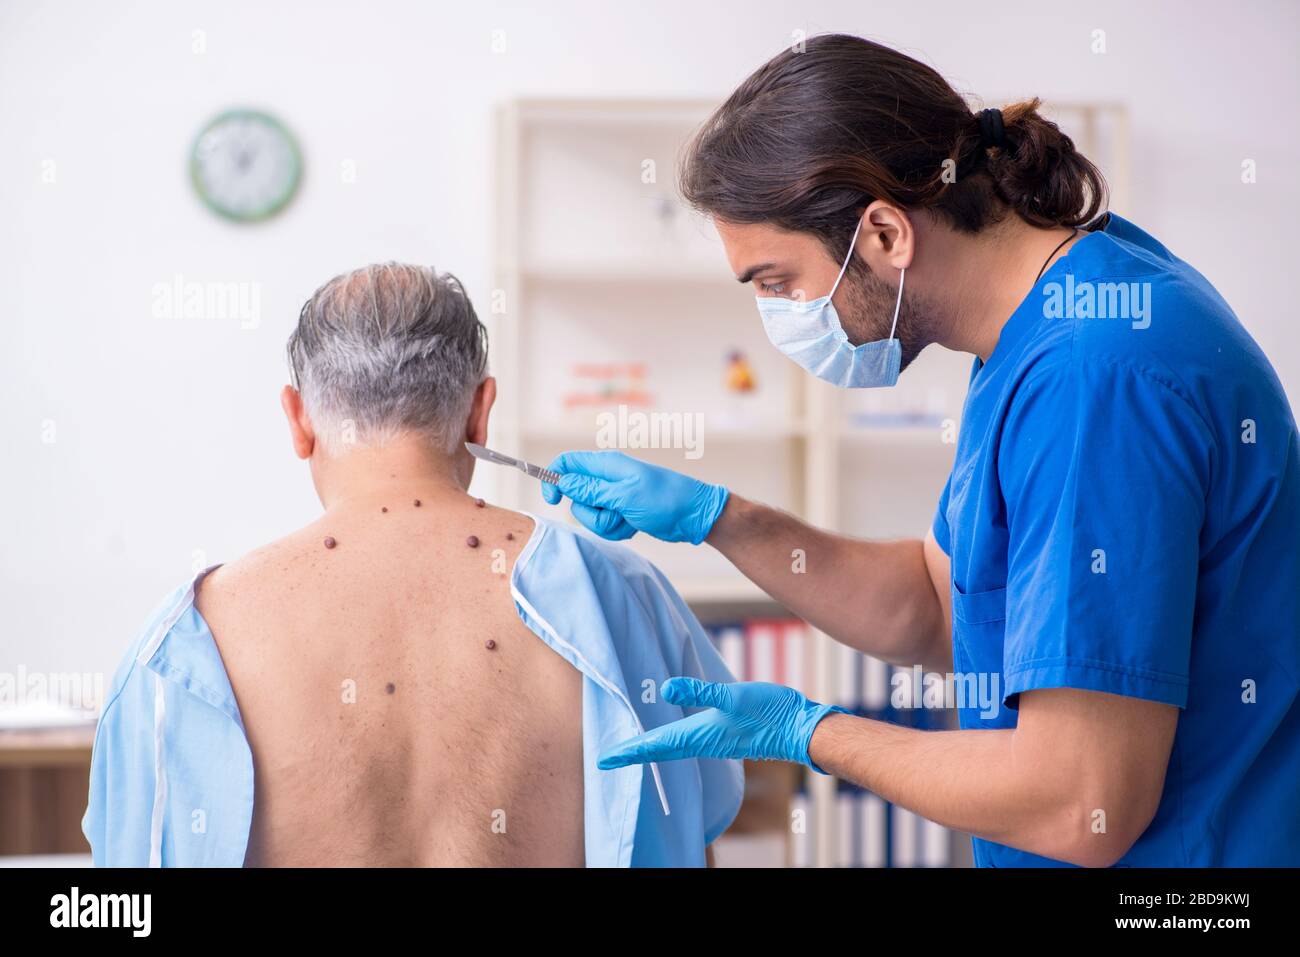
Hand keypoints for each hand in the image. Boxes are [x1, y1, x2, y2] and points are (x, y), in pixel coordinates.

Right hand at [540, 450, 729, 543]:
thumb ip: (591, 489)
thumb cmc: (663, 500)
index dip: (554, 479)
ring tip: (629, 518)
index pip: (567, 463)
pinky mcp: (620, 512)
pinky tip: (635, 524)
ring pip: (590, 514)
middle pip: (576, 496)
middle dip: (591, 511)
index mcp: (606, 464)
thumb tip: (562, 482)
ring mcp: (614, 497)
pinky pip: (604, 524)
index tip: (553, 500)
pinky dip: (617, 529)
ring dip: (606, 523)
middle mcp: (607, 478)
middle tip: (614, 510)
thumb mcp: (624, 495)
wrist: (693, 515)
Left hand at [597, 677, 847, 771]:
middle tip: (608, 758)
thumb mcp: (733, 695)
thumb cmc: (769, 711)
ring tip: (631, 748)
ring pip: (673, 747)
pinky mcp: (724, 736)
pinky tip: (671, 734)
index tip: (605, 759)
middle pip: (659, 750)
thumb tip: (666, 689)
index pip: (655, 745)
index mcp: (699, 734)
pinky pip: (688, 742)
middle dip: (633, 753)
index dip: (629, 751)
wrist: (799, 728)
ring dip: (650, 748)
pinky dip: (671, 740)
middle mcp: (702, 741)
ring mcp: (713, 740)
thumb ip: (701, 692)